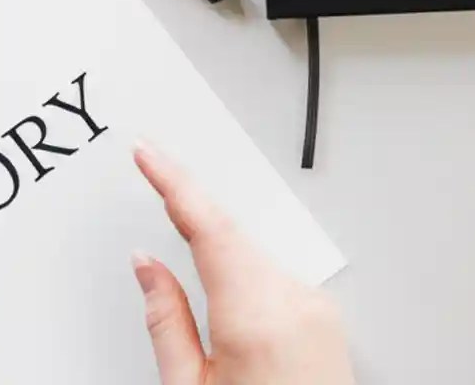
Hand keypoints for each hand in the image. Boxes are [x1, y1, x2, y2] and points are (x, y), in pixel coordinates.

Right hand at [132, 142, 353, 384]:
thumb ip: (165, 320)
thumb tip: (147, 267)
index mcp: (257, 318)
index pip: (208, 227)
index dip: (174, 182)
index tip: (149, 154)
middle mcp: (296, 304)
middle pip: (231, 236)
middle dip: (189, 210)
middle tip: (152, 169)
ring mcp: (318, 311)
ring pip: (251, 255)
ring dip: (217, 247)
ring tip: (181, 241)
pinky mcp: (326, 320)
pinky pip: (273, 277)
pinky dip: (242, 271)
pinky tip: (224, 283)